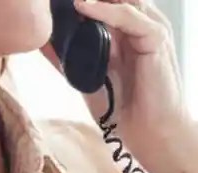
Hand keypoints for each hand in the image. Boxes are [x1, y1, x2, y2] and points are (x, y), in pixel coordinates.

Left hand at [41, 0, 196, 165]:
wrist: (150, 133)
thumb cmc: (123, 107)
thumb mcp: (85, 76)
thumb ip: (67, 55)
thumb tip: (40, 40)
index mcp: (123, 28)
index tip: (51, 0)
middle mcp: (138, 22)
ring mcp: (149, 28)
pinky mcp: (157, 38)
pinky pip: (129, 15)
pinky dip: (104, 10)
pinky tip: (81, 6)